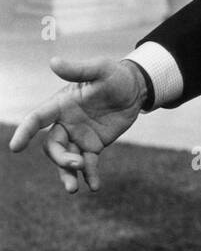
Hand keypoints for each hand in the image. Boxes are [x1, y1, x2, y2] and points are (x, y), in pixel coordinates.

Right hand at [7, 56, 148, 193]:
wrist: (135, 89)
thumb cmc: (114, 75)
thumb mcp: (100, 69)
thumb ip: (78, 69)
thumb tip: (53, 62)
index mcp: (60, 105)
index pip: (37, 119)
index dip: (25, 132)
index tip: (15, 148)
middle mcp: (65, 123)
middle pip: (52, 145)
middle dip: (60, 158)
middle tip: (75, 164)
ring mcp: (78, 136)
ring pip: (67, 158)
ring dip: (68, 173)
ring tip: (75, 188)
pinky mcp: (94, 146)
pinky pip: (89, 164)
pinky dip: (90, 176)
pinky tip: (95, 187)